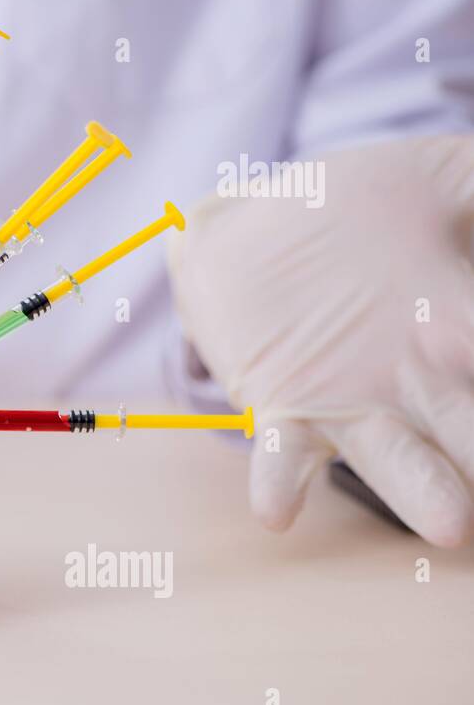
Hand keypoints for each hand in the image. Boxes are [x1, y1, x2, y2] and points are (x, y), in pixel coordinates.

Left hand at [169, 136, 473, 544]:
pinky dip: (279, 483)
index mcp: (470, 330)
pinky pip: (283, 455)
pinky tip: (277, 512)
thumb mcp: (442, 178)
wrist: (253, 220)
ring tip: (452, 526)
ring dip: (423, 491)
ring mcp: (353, 404)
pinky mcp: (282, 406)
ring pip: (399, 461)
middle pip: (472, 432)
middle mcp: (425, 387)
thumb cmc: (358, 201)